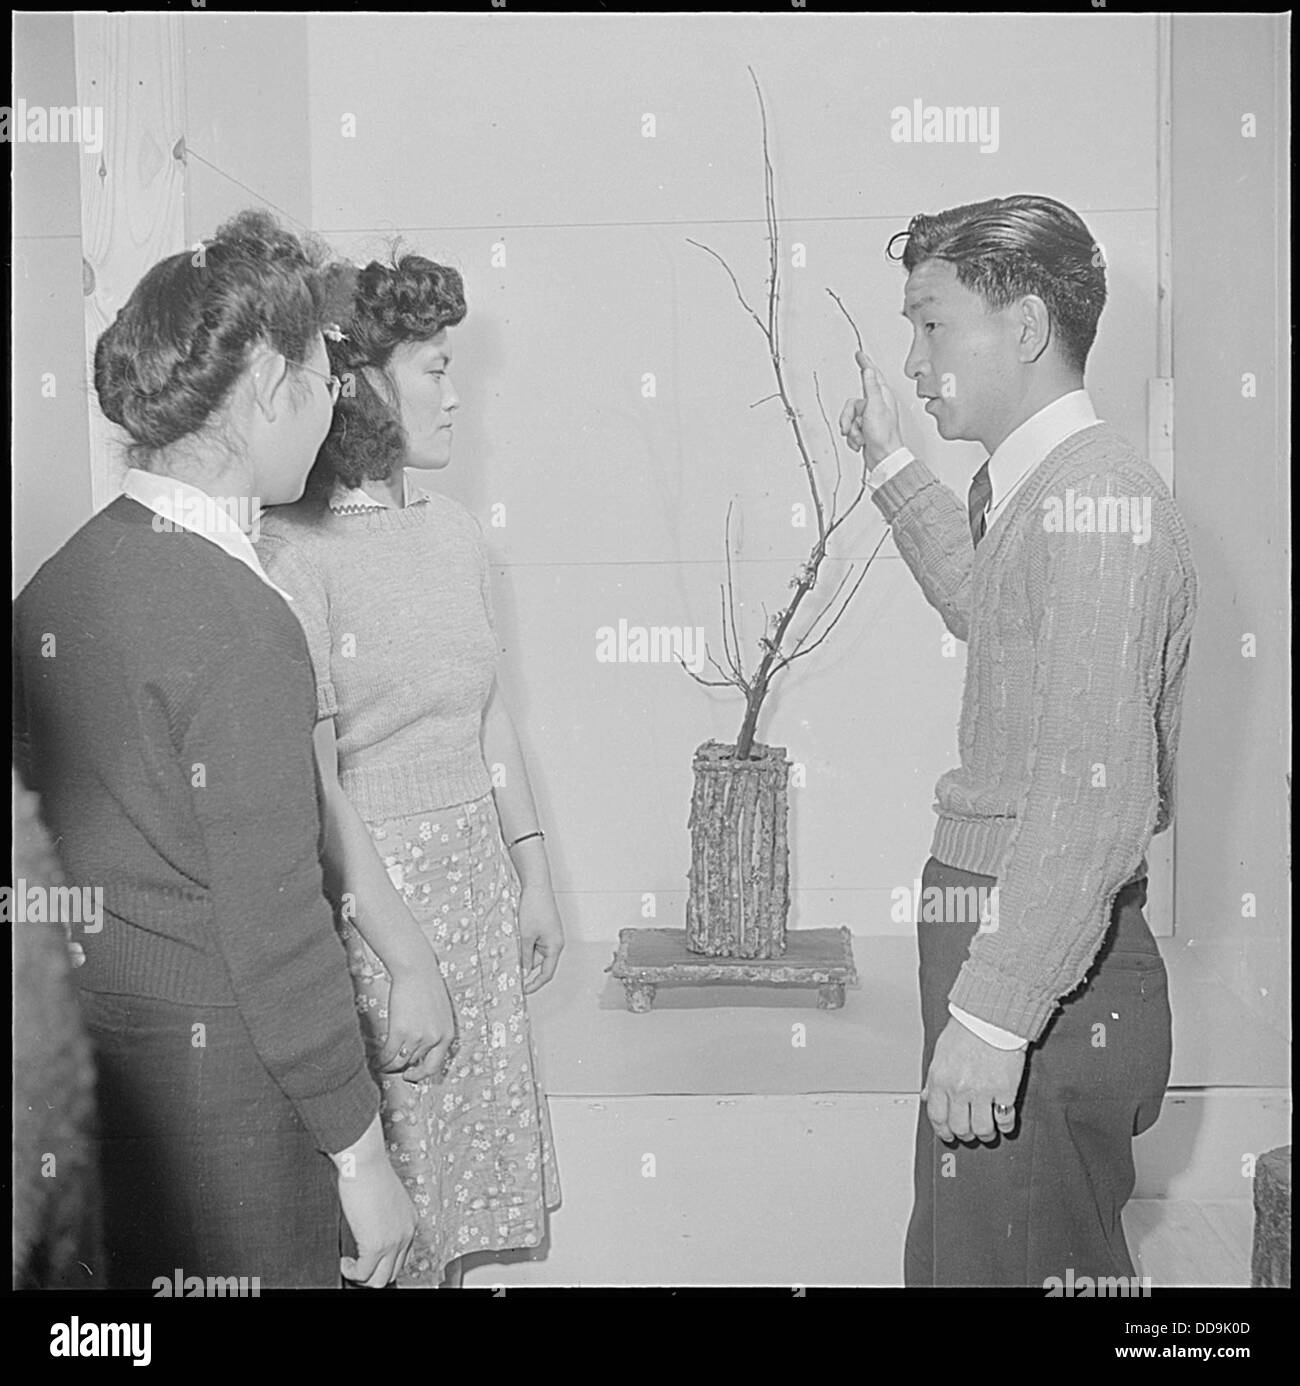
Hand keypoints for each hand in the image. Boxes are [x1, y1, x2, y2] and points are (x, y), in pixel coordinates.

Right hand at [334, 1114, 416, 1286]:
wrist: (366, 1163)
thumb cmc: (371, 1173)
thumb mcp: (385, 1199)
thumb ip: (383, 1218)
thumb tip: (369, 1231)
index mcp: (409, 1222)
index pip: (402, 1257)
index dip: (383, 1263)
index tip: (368, 1261)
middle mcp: (406, 1233)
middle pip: (393, 1272)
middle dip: (372, 1274)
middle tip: (356, 1266)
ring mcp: (394, 1241)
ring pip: (380, 1280)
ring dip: (362, 1277)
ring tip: (350, 1266)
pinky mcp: (376, 1245)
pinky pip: (363, 1274)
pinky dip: (351, 1272)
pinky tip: (344, 1261)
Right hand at [378, 964, 454, 1083]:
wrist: (417, 970)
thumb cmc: (428, 987)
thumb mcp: (441, 1013)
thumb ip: (435, 1031)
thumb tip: (421, 1049)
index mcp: (447, 1035)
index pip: (435, 1066)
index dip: (420, 1074)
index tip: (410, 1075)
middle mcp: (434, 1039)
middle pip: (414, 1064)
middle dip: (402, 1068)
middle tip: (392, 1068)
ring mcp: (417, 1037)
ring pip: (399, 1062)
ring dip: (388, 1066)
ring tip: (380, 1065)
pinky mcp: (400, 1032)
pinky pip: (388, 1054)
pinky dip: (379, 1061)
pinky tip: (374, 1060)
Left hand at [518, 883, 563, 993]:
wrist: (536, 885)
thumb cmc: (534, 908)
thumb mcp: (525, 936)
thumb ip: (524, 956)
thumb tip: (523, 973)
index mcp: (555, 946)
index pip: (546, 974)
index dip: (534, 984)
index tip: (522, 990)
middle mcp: (555, 942)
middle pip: (539, 964)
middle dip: (524, 967)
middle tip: (508, 972)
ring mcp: (549, 935)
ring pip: (534, 953)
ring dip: (522, 954)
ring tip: (510, 951)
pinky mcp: (543, 929)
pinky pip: (533, 943)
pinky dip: (523, 945)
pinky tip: (514, 941)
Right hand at [838, 349, 904, 466]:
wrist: (883, 458)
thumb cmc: (884, 436)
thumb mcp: (875, 407)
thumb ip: (871, 387)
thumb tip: (869, 370)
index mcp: (882, 397)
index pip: (872, 375)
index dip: (865, 364)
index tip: (859, 355)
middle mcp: (876, 406)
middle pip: (853, 403)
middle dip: (850, 417)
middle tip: (854, 426)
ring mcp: (870, 418)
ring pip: (850, 417)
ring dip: (852, 429)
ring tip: (860, 436)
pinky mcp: (865, 430)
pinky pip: (851, 428)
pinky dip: (853, 437)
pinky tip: (861, 441)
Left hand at [921, 1017, 1025, 1144]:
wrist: (991, 1017)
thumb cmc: (966, 1031)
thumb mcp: (941, 1053)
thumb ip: (933, 1079)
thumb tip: (927, 1098)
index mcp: (940, 1079)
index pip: (937, 1116)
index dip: (942, 1130)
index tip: (948, 1135)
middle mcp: (959, 1088)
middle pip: (959, 1127)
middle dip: (965, 1134)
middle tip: (970, 1133)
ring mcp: (982, 1091)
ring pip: (982, 1129)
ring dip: (985, 1134)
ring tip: (989, 1130)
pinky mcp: (1005, 1090)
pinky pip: (1005, 1119)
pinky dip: (1005, 1126)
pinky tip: (1004, 1122)